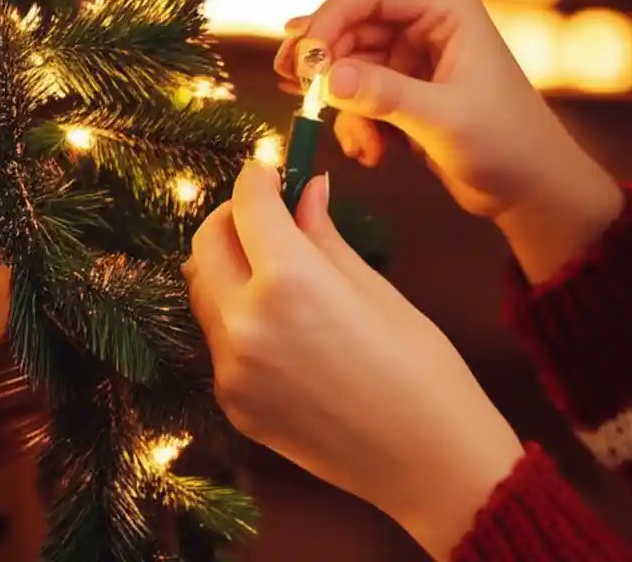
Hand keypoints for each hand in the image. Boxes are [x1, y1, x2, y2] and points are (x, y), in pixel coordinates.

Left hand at [184, 162, 522, 560]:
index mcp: (289, 282)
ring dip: (226, 268)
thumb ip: (322, 233)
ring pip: (202, 292)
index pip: (247, 204)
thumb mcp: (373, 287)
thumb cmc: (420, 367)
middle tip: (264, 214)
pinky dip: (237, 320)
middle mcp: (246, 323)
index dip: (256, 177)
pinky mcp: (231, 404)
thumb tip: (304, 185)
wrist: (429, 461)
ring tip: (272, 269)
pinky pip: (217, 342)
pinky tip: (281, 327)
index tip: (268, 169)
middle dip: (231, 218)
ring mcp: (231, 369)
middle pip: (205, 244)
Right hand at [275, 0, 622, 282]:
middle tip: (292, 86)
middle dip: (323, 62)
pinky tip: (372, 154)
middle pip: (350, 26)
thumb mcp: (443, 118)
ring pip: (349, 66)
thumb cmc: (506, 144)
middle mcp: (427, 25)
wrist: (531, 190)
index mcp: (446, 10)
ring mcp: (414, 60)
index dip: (328, 19)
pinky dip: (355, 125)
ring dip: (341, 105)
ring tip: (358, 143)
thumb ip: (384, 95)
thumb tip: (326, 78)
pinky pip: (358, 96)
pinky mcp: (405, 92)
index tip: (303, 58)